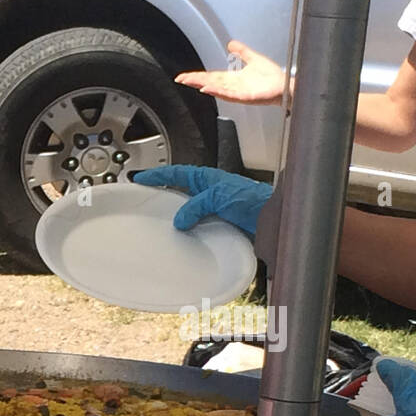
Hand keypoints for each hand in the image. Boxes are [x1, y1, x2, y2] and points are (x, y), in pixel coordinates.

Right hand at [132, 165, 272, 235]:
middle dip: (162, 197)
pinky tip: (179, 242)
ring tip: (157, 226)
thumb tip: (178, 220)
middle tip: (144, 202)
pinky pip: (195, 230)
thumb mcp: (220, 196)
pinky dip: (186, 235)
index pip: (177, 173)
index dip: (158, 175)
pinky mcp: (216, 228)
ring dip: (174, 220)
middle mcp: (208, 195)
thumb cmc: (254, 200)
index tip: (140, 177)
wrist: (275, 219)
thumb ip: (197, 206)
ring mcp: (212, 212)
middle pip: (179, 194)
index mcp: (208, 180)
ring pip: (186, 214)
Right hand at [175, 41, 287, 103]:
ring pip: (216, 89)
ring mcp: (237, 92)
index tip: (184, 76)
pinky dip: (218, 92)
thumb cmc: (272, 77)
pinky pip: (229, 94)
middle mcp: (232, 86)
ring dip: (204, 86)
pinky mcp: (245, 96)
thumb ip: (242, 52)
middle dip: (195, 81)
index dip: (197, 76)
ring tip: (192, 84)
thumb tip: (231, 44)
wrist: (284, 86)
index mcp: (232, 78)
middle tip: (181, 79)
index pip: (210, 76)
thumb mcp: (254, 59)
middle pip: (210, 82)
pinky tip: (209, 89)